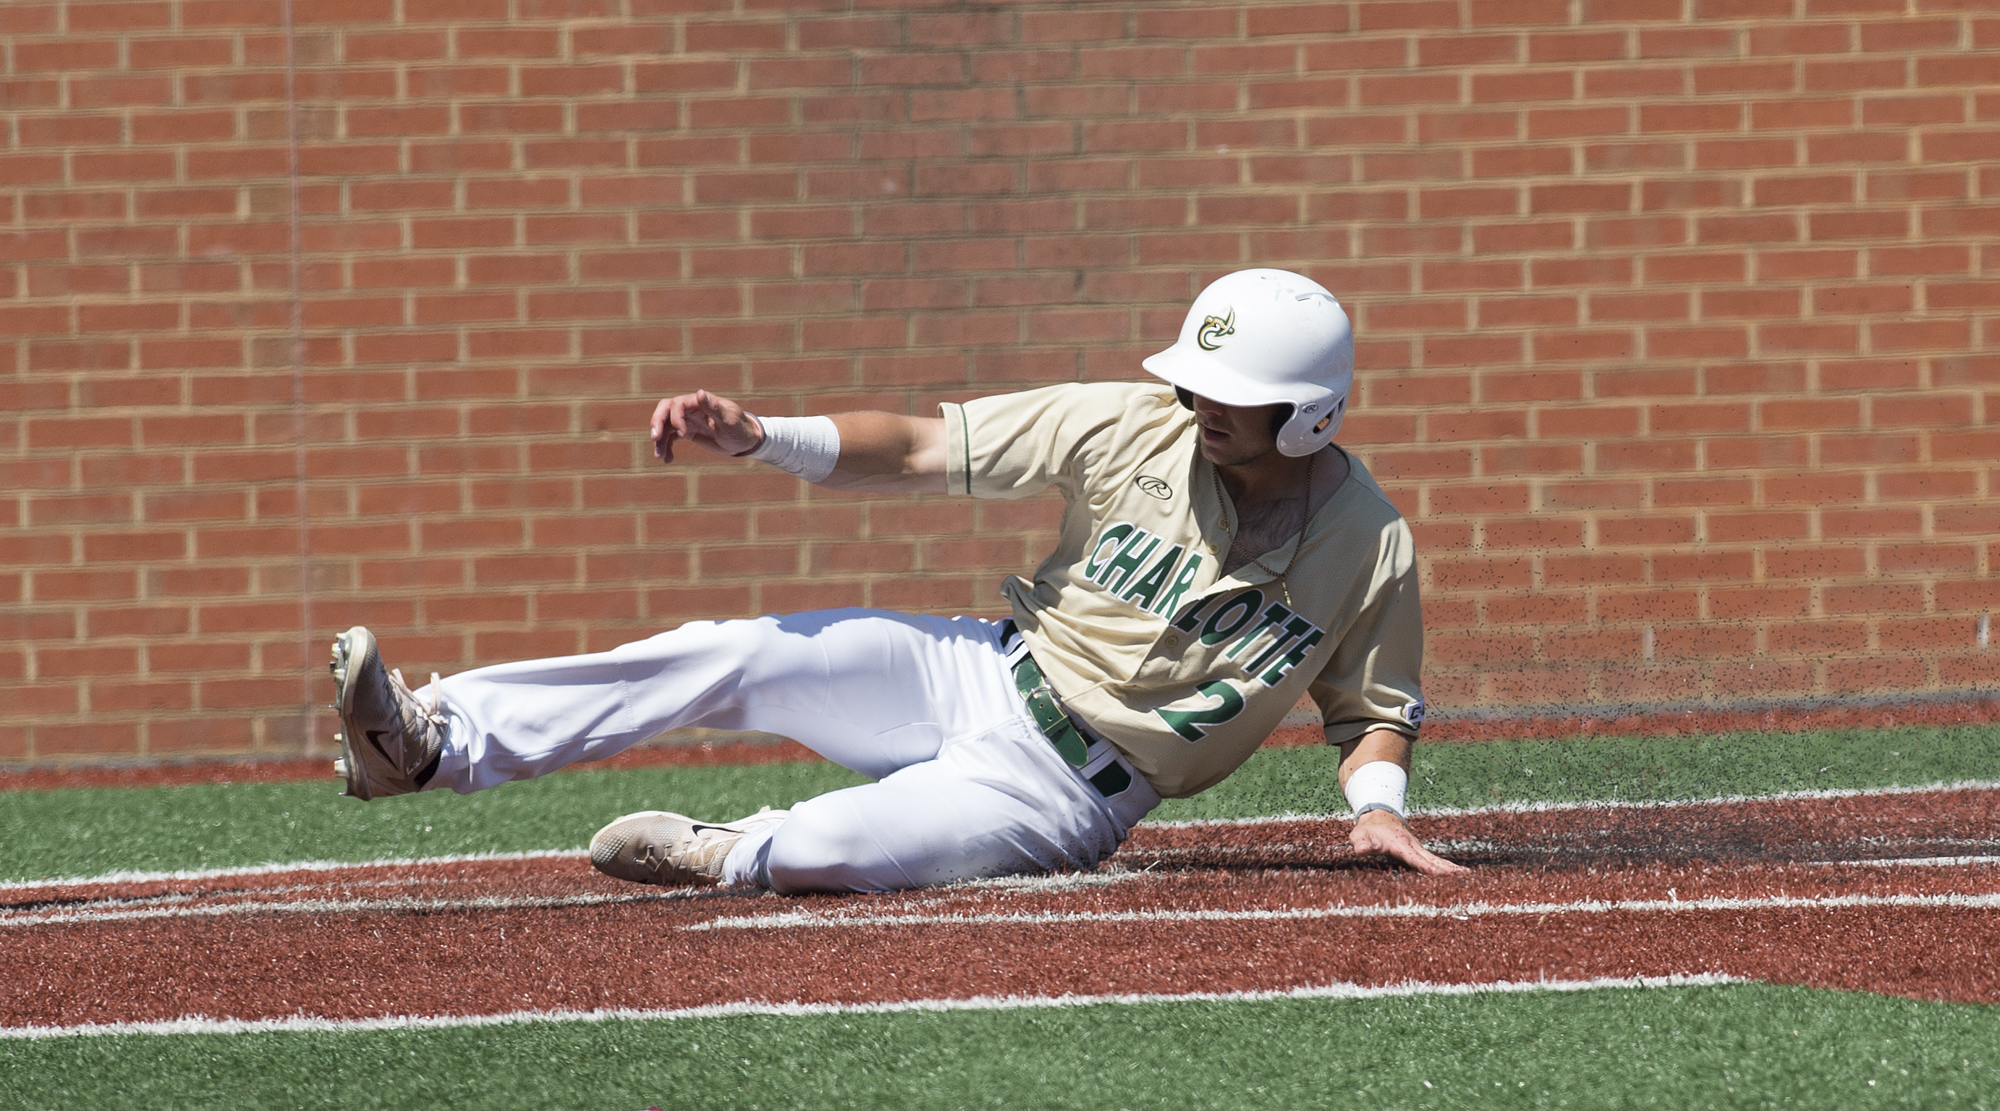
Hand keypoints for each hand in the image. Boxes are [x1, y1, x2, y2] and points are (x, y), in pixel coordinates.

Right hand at [650, 390, 762, 463]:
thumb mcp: (729, 420)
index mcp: (699, 402)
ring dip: (660, 440)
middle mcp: (690, 409)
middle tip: (655, 438)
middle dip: (657, 423)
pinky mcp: (687, 432)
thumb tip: (699, 393)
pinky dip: (666, 447)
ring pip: (666, 426)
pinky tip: (667, 459)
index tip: (683, 435)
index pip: (677, 404)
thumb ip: (714, 408)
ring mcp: (687, 420)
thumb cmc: (740, 428)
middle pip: (665, 410)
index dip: (675, 418)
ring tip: (659, 456)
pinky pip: (670, 437)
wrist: (744, 441)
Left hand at [1350, 809, 1467, 874]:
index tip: (1440, 874)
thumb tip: (1361, 850)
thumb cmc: (1369, 829)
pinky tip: (1456, 875)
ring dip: (1451, 868)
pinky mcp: (1419, 852)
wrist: (1379, 815)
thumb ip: (1361, 842)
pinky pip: (1433, 861)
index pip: (1415, 858)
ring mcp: (1418, 849)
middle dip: (1447, 868)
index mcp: (1400, 845)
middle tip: (1464, 876)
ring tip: (1468, 876)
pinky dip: (1446, 867)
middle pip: (1432, 859)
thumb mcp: (1360, 835)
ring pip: (1436, 860)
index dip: (1427, 866)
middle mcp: (1412, 847)